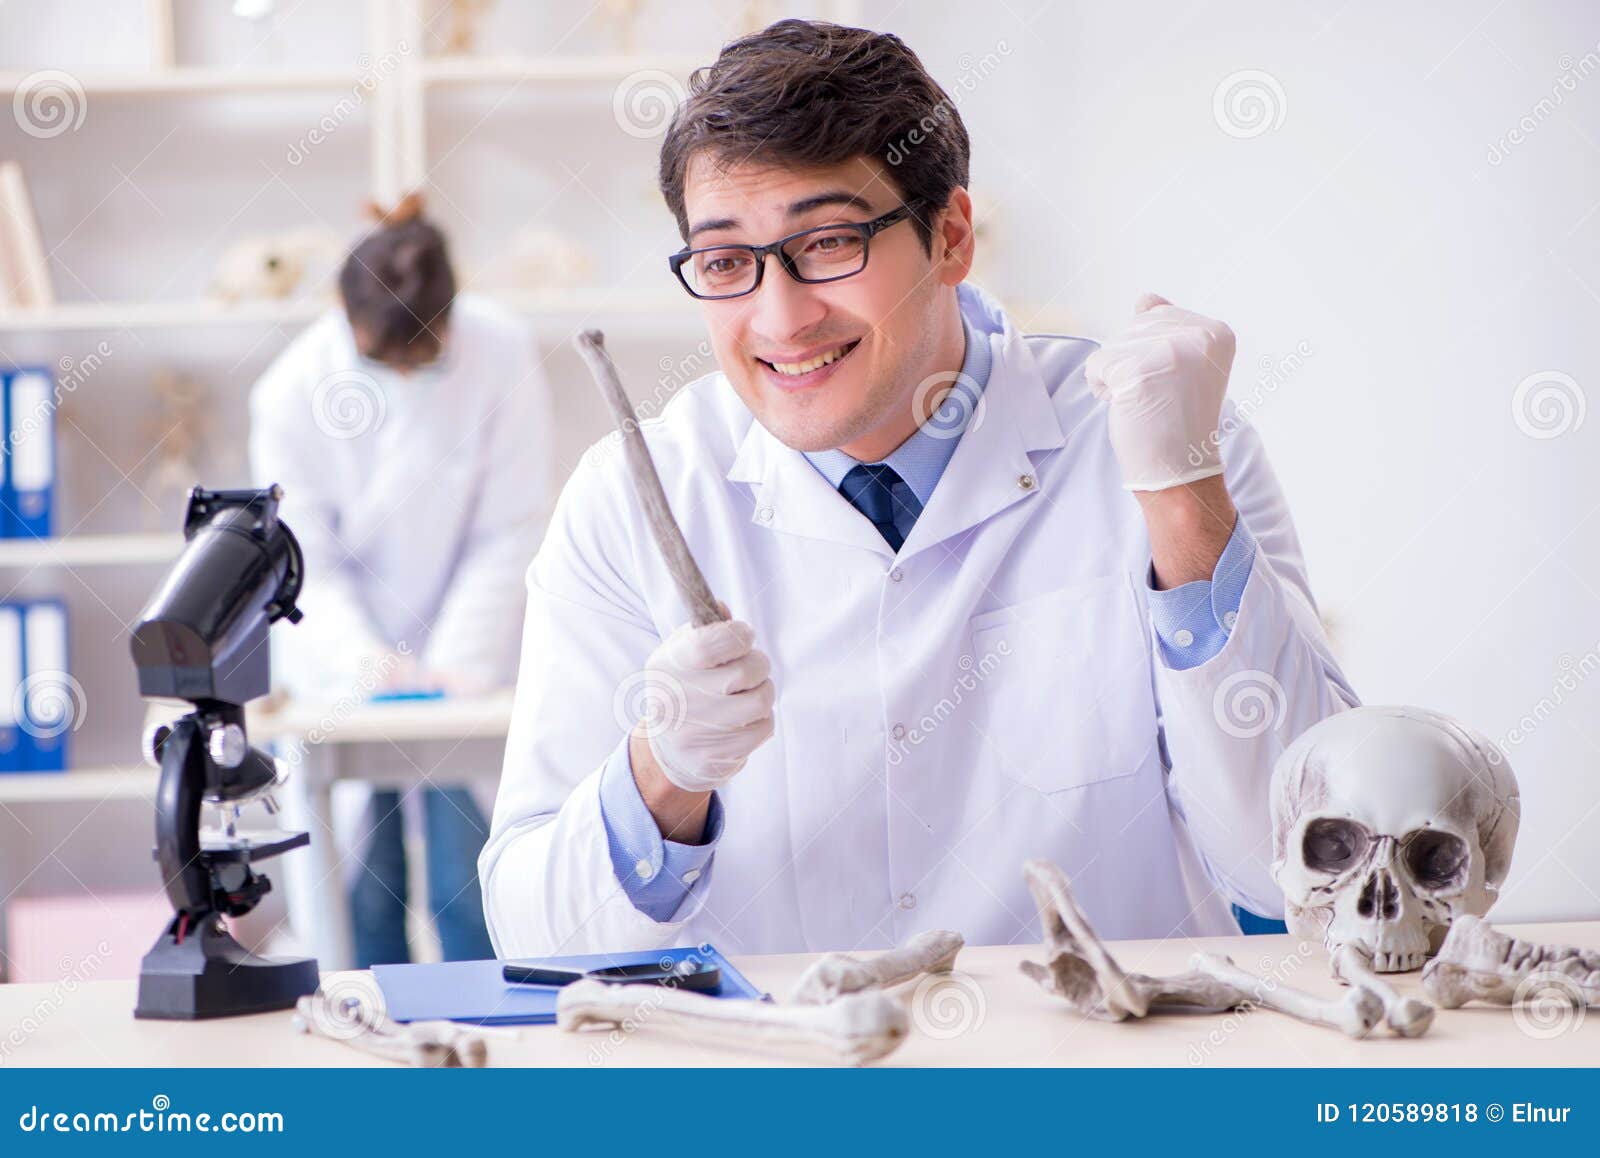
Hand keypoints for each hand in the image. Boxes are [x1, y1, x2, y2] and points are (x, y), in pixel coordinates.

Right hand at [633, 617, 775, 793]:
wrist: (668, 750)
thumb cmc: (682, 689)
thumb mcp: (680, 655)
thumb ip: (704, 631)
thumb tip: (723, 609)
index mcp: (669, 666)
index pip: (713, 643)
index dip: (740, 635)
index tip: (744, 636)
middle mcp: (680, 699)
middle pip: (747, 670)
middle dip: (757, 664)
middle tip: (748, 668)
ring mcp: (698, 731)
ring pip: (761, 700)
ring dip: (762, 691)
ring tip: (747, 693)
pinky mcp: (718, 756)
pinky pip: (764, 727)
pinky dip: (761, 720)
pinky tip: (743, 720)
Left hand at [1085, 293, 1235, 491]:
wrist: (1180, 470)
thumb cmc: (1176, 420)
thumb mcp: (1183, 366)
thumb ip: (1166, 329)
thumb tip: (1146, 298)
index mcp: (1216, 332)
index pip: (1156, 314)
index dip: (1150, 352)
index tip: (1174, 384)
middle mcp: (1198, 335)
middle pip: (1131, 327)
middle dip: (1131, 363)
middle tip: (1158, 397)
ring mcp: (1169, 351)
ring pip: (1112, 345)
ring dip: (1116, 377)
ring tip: (1146, 403)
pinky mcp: (1138, 370)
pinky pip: (1096, 365)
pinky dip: (1102, 389)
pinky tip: (1129, 407)